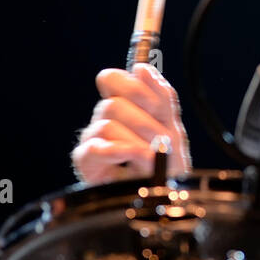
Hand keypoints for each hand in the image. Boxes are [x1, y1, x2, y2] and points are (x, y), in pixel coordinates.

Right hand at [70, 63, 191, 184]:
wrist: (165, 191)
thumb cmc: (166, 160)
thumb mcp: (172, 125)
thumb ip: (162, 96)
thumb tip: (142, 68)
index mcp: (124, 105)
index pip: (111, 79)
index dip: (133, 88)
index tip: (154, 106)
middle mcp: (105, 118)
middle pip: (112, 103)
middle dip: (144, 122)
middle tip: (160, 139)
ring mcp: (94, 139)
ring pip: (107, 123)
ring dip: (137, 141)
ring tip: (151, 157)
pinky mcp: (87, 161)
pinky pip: (94, 147)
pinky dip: (118, 151)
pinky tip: (132, 157)